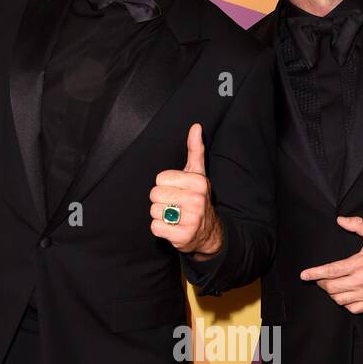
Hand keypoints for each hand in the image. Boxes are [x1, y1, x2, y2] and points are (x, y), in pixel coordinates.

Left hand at [150, 122, 222, 255]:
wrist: (208, 232)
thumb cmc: (197, 198)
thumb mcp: (197, 174)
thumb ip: (195, 150)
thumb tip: (195, 126)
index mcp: (198, 182)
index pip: (160, 179)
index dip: (165, 185)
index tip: (177, 190)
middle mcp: (196, 200)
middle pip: (155, 194)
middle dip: (161, 200)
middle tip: (175, 205)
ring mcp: (191, 220)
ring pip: (154, 211)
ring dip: (160, 215)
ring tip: (174, 216)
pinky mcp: (182, 236)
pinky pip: (155, 227)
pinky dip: (161, 229)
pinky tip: (173, 227)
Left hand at [299, 215, 362, 312]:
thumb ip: (356, 225)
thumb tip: (340, 220)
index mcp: (359, 264)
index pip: (331, 271)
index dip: (315, 273)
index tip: (304, 275)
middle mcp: (361, 281)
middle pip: (331, 287)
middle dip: (321, 282)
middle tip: (320, 278)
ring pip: (339, 299)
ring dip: (331, 293)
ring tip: (332, 285)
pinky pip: (351, 308)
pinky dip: (344, 302)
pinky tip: (344, 294)